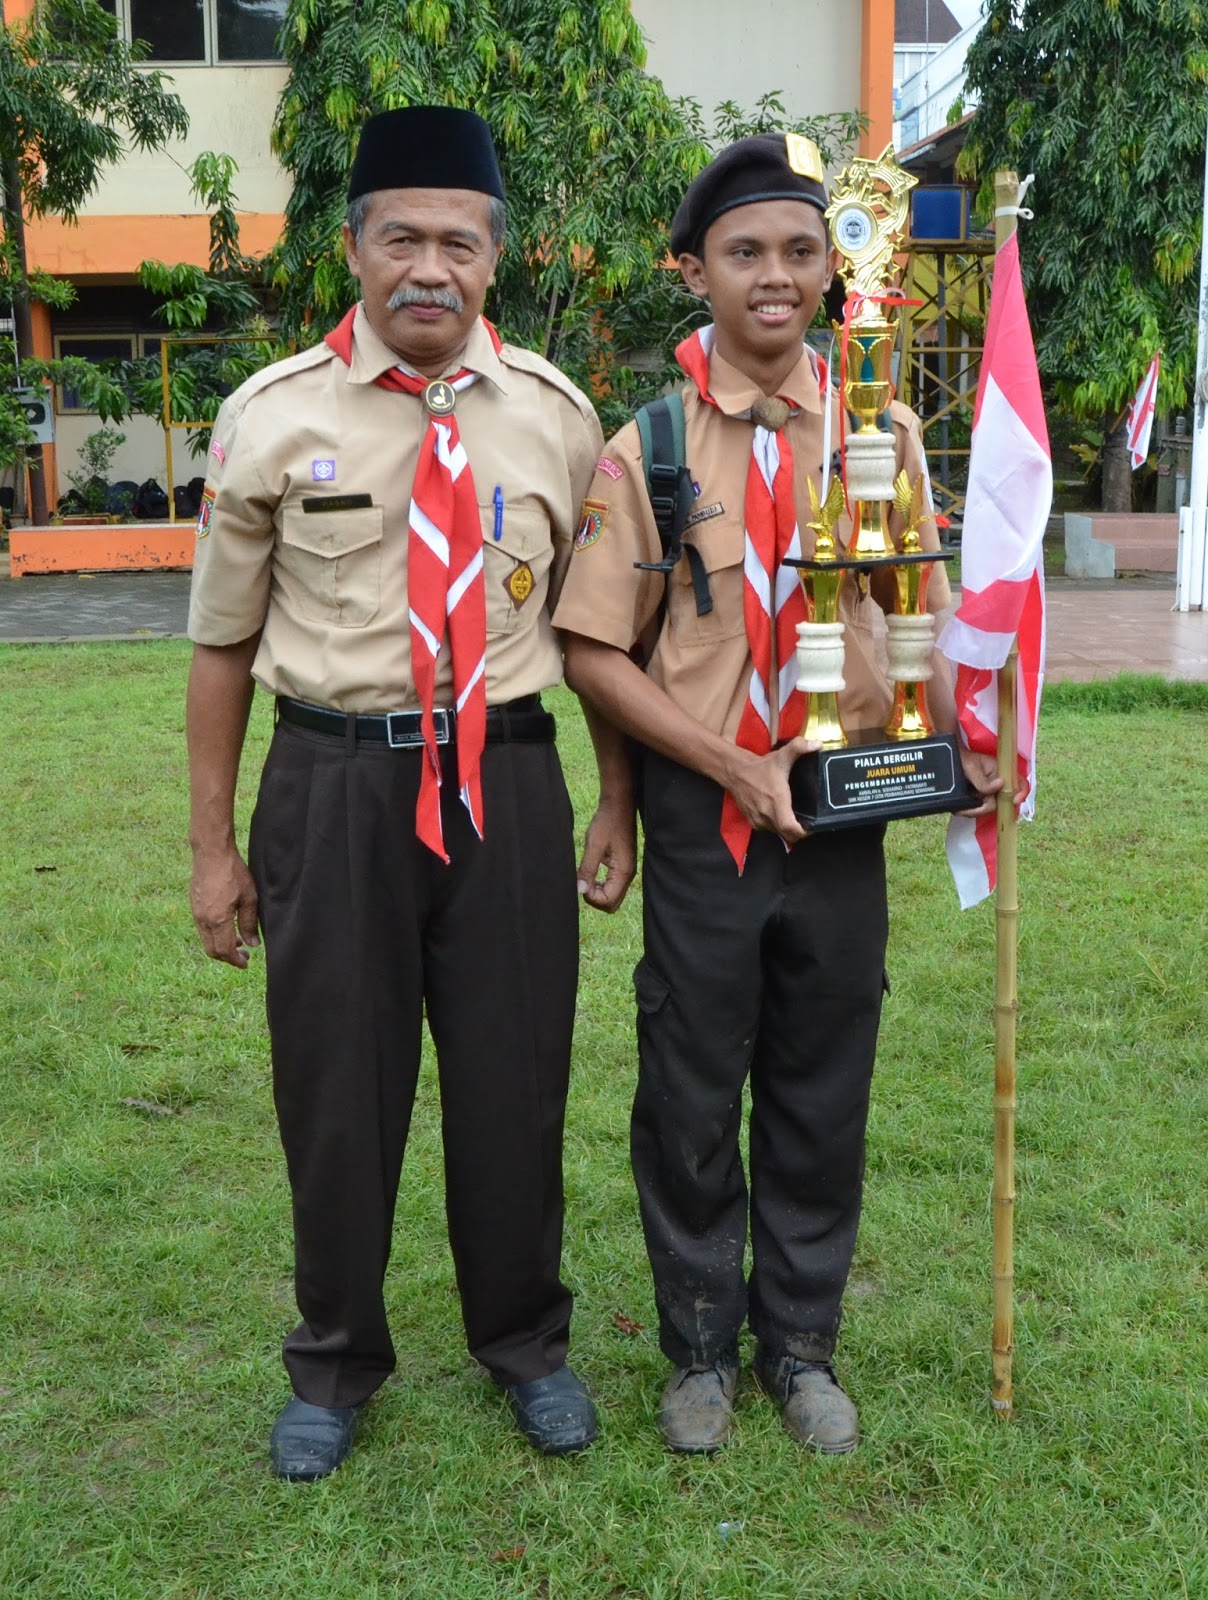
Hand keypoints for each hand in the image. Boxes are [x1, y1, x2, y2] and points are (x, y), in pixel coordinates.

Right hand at [190, 846, 259, 967]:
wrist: (211, 853)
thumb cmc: (233, 873)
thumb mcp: (249, 898)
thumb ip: (250, 923)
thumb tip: (253, 944)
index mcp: (218, 920)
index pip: (225, 950)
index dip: (236, 961)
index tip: (246, 963)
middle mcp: (203, 920)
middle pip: (212, 950)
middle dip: (228, 958)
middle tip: (244, 956)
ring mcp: (195, 913)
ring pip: (206, 940)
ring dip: (221, 946)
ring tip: (238, 941)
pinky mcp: (194, 906)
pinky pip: (202, 929)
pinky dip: (214, 935)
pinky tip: (227, 927)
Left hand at [577, 795, 637, 913]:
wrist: (618, 805)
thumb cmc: (607, 821)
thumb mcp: (594, 844)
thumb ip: (587, 869)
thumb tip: (580, 890)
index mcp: (623, 872)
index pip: (609, 901)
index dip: (591, 897)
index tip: (581, 882)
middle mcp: (628, 875)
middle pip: (612, 904)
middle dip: (595, 899)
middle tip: (583, 882)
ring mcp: (626, 871)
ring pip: (612, 897)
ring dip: (597, 892)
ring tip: (586, 877)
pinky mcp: (621, 867)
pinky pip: (612, 886)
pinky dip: (600, 885)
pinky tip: (591, 873)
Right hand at [724, 735, 818, 846]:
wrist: (735, 772)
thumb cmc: (760, 767)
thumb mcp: (781, 756)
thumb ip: (799, 747)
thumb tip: (818, 744)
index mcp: (776, 802)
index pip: (790, 828)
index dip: (804, 832)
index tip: (813, 827)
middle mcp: (766, 815)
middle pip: (787, 835)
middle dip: (799, 832)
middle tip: (809, 823)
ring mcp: (758, 821)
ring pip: (778, 833)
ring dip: (787, 829)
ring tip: (796, 818)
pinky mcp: (753, 822)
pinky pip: (769, 829)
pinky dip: (777, 826)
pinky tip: (781, 815)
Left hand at [956, 748, 1028, 817]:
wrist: (952, 761)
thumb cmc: (964, 759)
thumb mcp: (972, 767)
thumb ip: (983, 780)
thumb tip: (1000, 785)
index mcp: (1003, 772)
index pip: (1021, 783)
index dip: (1022, 793)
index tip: (1014, 801)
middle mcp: (1000, 784)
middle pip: (1003, 802)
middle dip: (985, 808)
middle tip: (966, 810)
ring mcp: (992, 793)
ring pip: (990, 808)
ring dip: (976, 811)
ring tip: (960, 809)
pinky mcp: (983, 799)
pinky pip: (982, 809)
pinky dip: (972, 811)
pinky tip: (961, 809)